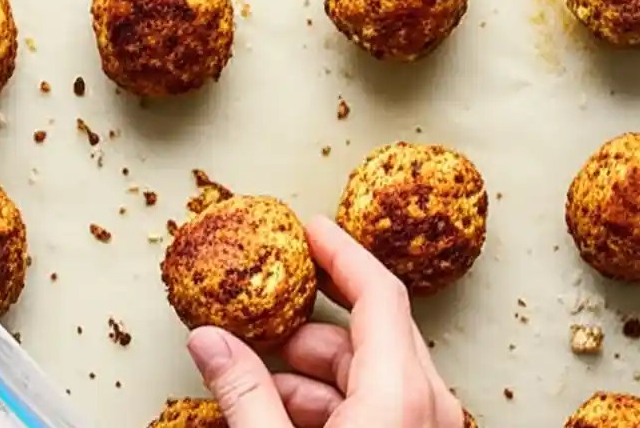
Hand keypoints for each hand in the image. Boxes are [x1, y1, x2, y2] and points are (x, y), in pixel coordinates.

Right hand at [187, 216, 464, 427]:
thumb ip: (243, 392)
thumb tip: (209, 341)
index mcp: (400, 394)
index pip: (378, 294)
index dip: (340, 253)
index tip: (310, 229)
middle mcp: (430, 407)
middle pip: (376, 333)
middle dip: (313, 322)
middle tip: (269, 310)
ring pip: (378, 374)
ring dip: (318, 371)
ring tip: (262, 381)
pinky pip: (386, 408)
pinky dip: (338, 401)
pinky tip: (286, 415)